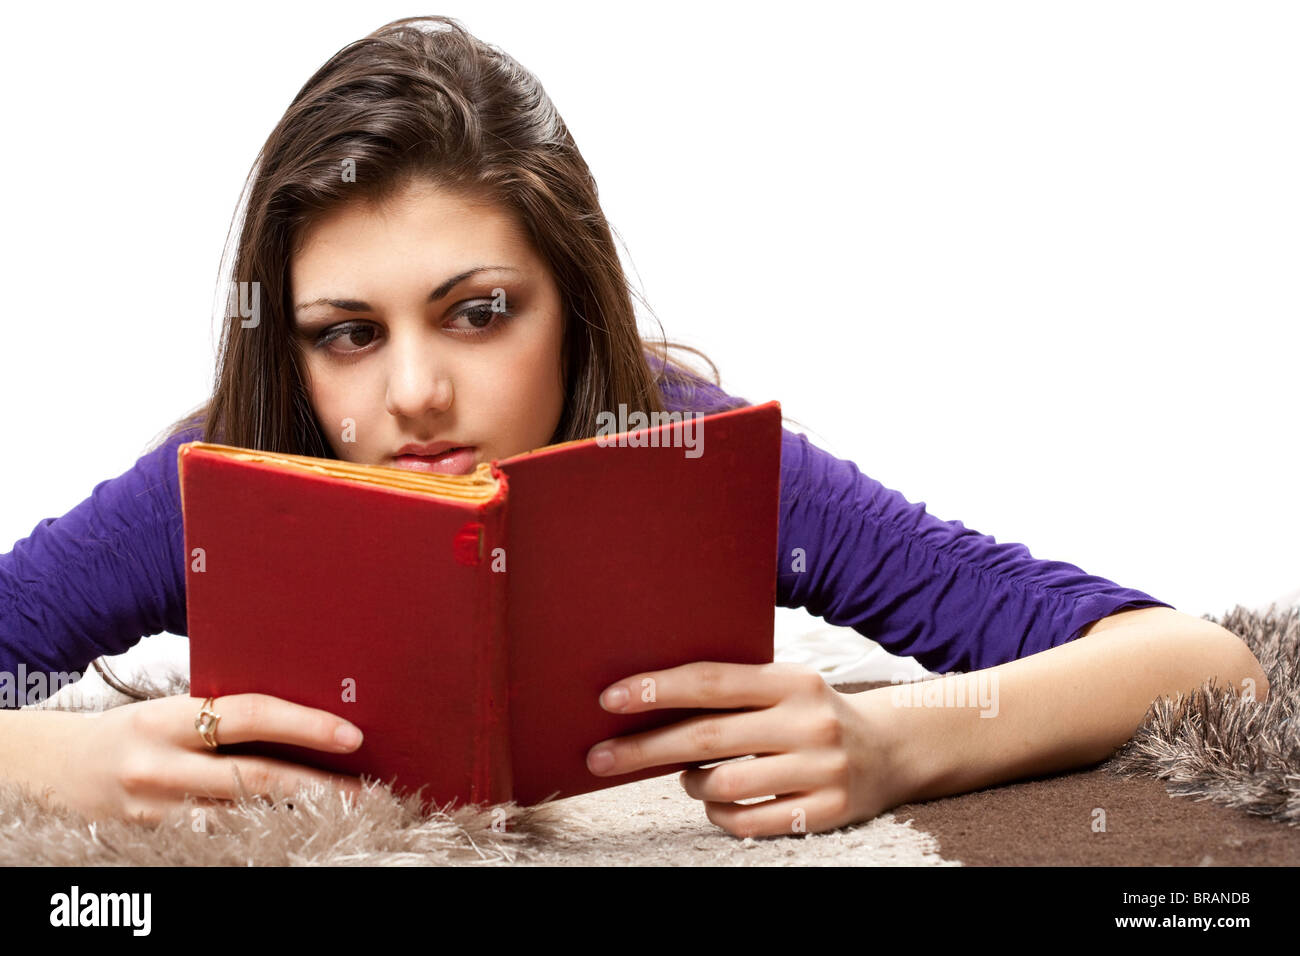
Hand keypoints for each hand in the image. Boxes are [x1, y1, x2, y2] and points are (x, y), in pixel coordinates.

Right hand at [29, 693, 364, 823]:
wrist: (56, 766)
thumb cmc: (132, 730)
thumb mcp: (171, 708)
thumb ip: (223, 713)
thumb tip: (302, 714)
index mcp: (169, 718)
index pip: (250, 715)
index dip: (304, 725)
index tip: (351, 735)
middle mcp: (160, 765)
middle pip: (255, 778)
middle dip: (319, 786)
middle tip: (366, 790)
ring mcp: (155, 809)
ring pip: (241, 819)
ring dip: (296, 817)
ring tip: (343, 813)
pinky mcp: (151, 840)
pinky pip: (217, 840)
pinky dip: (259, 835)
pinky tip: (293, 832)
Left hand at [586, 662, 909, 837]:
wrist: (892, 749)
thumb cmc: (814, 713)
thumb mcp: (785, 685)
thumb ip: (734, 689)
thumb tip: (649, 698)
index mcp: (791, 680)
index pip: (711, 681)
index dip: (657, 689)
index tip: (610, 699)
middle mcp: (807, 722)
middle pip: (706, 737)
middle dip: (643, 748)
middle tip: (599, 758)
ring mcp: (819, 769)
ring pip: (723, 784)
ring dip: (690, 783)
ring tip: (688, 776)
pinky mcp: (825, 811)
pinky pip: (748, 821)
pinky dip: (719, 813)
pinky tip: (716, 802)